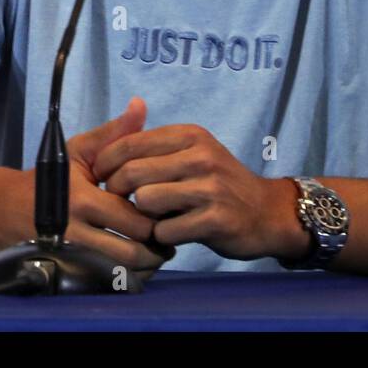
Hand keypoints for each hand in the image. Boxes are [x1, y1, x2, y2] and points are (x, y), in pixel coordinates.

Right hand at [18, 97, 174, 278]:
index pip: (135, 214)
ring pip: (121, 269)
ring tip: (158, 251)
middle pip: (133, 247)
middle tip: (170, 234)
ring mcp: (72, 254)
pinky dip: (127, 275)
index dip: (157, 213)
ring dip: (146, 264)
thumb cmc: (49, 177)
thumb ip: (115, 133)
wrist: (3, 210)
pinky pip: (107, 279)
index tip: (169, 207)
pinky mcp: (67, 270)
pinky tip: (137, 262)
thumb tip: (140, 105)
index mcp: (83, 198)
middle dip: (157, 244)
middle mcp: (77, 230)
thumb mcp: (79, 151)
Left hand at [92, 123, 306, 262]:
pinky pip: (165, 232)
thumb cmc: (219, 183)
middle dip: (117, 191)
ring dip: (142, 216)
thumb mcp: (194, 152)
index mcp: (191, 135)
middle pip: (132, 172)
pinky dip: (162, 237)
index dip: (106, 163)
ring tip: (153, 218)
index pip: (130, 143)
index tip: (101, 179)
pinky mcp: (215, 220)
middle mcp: (201, 156)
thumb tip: (111, 130)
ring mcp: (210, 188)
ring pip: (145, 202)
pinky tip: (173, 234)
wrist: (267, 212)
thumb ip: (155, 144)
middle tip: (121, 203)